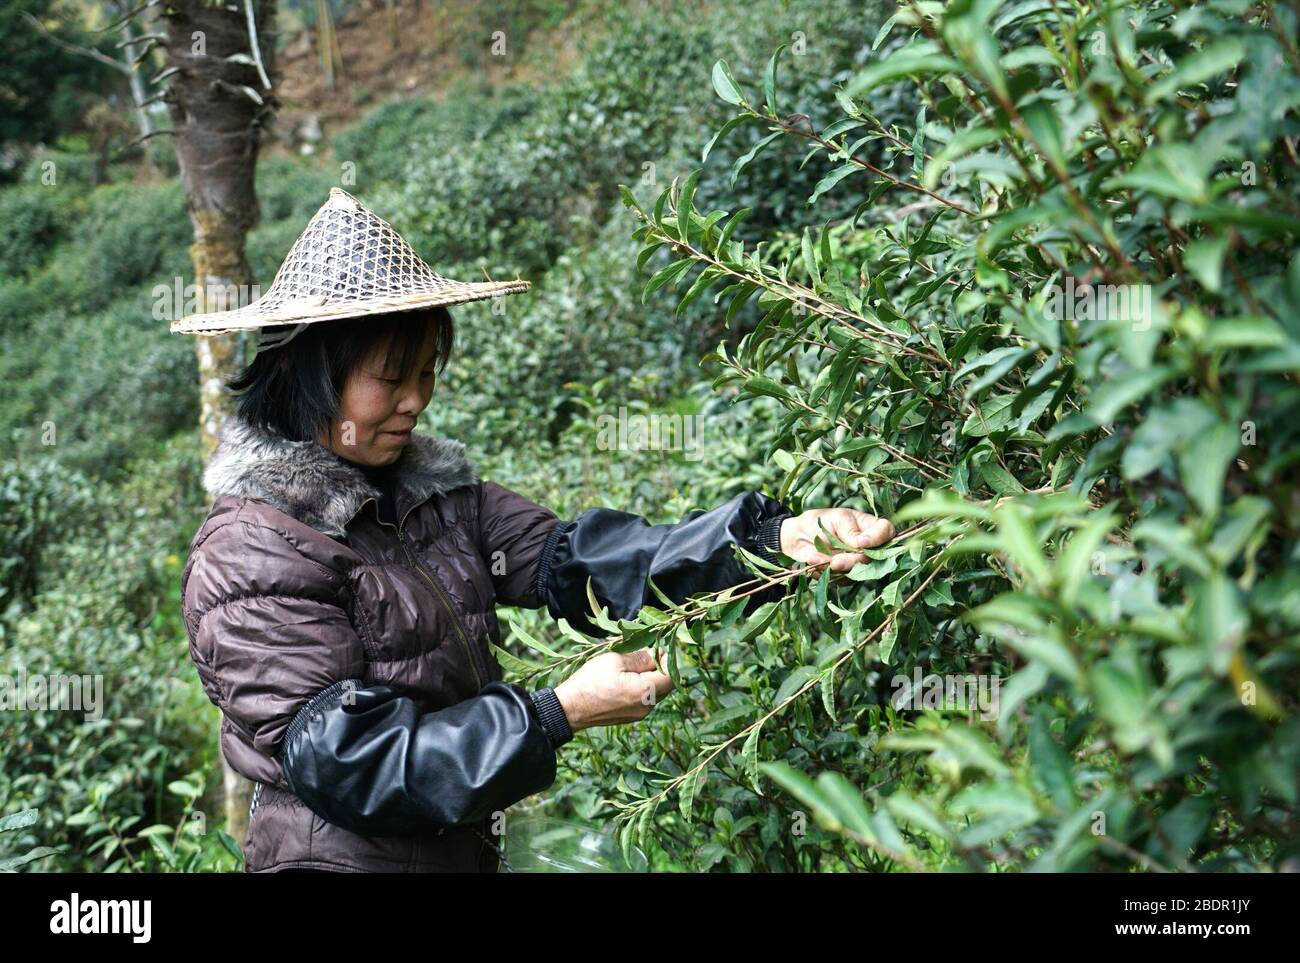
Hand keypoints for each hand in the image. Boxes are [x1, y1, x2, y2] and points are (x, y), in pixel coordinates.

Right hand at [553, 648, 673, 732]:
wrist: (571, 708)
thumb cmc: (590, 681)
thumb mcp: (615, 660)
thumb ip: (641, 657)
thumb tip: (656, 654)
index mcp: (645, 691)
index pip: (671, 675)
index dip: (667, 660)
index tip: (655, 649)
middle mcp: (646, 706)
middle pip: (665, 685)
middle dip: (659, 668)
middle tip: (643, 654)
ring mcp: (638, 714)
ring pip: (655, 693)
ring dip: (649, 678)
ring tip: (630, 666)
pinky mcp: (629, 717)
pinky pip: (644, 700)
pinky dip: (640, 688)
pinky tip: (624, 679)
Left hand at [778, 508, 894, 572]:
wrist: (795, 538)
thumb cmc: (818, 522)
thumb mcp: (835, 519)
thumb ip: (850, 531)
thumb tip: (862, 544)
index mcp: (868, 527)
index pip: (886, 531)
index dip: (878, 538)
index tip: (862, 542)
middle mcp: (868, 547)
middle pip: (874, 558)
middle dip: (853, 561)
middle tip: (835, 561)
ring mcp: (857, 563)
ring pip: (858, 573)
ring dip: (837, 569)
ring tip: (816, 558)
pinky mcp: (845, 577)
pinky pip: (841, 580)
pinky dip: (825, 573)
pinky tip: (814, 562)